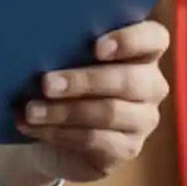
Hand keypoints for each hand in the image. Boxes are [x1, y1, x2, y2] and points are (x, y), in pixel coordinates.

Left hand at [8, 21, 170, 185]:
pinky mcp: (128, 147)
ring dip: (65, 111)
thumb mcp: (65, 60)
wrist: (53, 133)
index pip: (154, 38)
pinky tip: (36, 128)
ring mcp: (143, 118)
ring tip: (32, 110)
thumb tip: (42, 38)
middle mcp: (150, 84)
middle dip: (84, 81)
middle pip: (129, 80)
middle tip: (46, 83)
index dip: (130, 40)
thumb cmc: (63, 83)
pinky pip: (97, 140)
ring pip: (110, 112)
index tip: (96, 47)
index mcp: (142, 51)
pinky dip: (61, 133)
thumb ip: (68, 46)